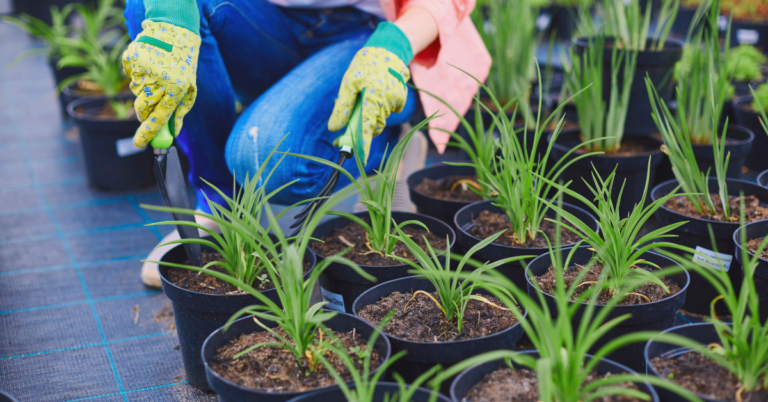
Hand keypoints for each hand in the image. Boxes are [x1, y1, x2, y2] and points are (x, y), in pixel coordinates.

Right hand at [123, 21, 200, 147]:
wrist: (175, 31)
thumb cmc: (184, 64)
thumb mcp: (189, 88)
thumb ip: (180, 111)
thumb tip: (173, 132)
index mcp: (176, 88)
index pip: (159, 117)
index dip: (148, 133)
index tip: (139, 144)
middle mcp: (159, 80)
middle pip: (143, 108)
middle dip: (144, 113)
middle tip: (148, 109)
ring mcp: (143, 69)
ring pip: (135, 93)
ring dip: (143, 90)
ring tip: (156, 76)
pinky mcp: (131, 59)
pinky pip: (130, 76)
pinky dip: (137, 74)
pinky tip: (148, 64)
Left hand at [329, 23, 411, 164]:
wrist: (388, 51)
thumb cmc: (364, 66)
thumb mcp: (348, 83)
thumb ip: (342, 107)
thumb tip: (334, 128)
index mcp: (372, 96)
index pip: (366, 126)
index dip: (363, 145)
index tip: (359, 159)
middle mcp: (387, 101)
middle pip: (372, 127)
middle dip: (360, 131)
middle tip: (343, 132)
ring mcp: (396, 101)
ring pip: (379, 120)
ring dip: (368, 117)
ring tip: (362, 99)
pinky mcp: (401, 100)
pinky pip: (387, 112)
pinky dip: (379, 108)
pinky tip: (376, 94)